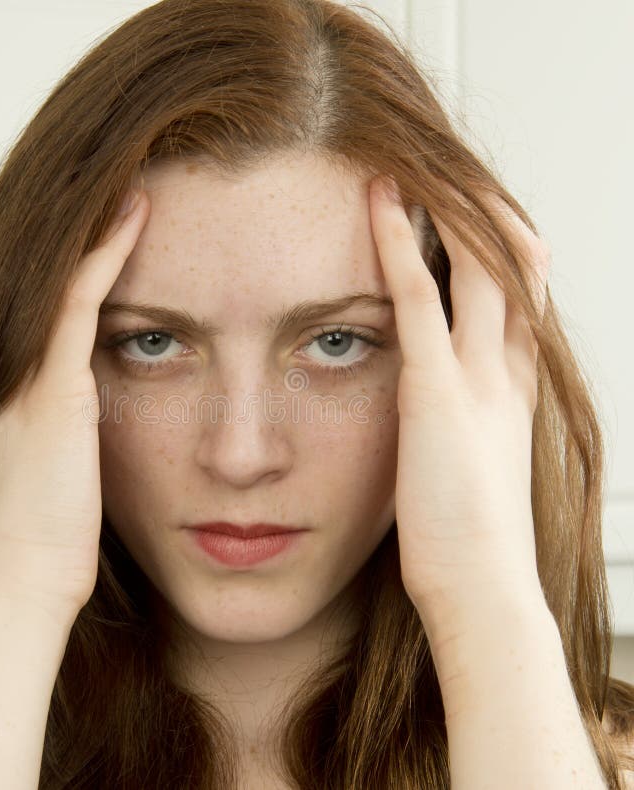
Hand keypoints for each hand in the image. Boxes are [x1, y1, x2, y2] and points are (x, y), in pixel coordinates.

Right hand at [0, 190, 149, 623]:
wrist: (19, 590)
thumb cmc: (41, 557)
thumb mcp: (50, 495)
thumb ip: (65, 461)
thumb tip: (84, 458)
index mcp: (14, 405)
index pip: (49, 320)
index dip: (75, 273)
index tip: (110, 242)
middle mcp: (14, 379)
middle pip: (48, 286)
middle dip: (81, 239)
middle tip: (118, 191)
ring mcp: (30, 379)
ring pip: (60, 280)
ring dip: (94, 232)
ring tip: (127, 184)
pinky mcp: (54, 388)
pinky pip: (80, 301)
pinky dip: (105, 254)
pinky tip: (135, 213)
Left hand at [368, 175, 550, 625]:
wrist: (482, 590)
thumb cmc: (467, 539)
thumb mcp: (471, 468)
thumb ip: (462, 429)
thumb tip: (437, 419)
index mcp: (512, 390)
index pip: (516, 295)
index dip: (496, 246)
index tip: (464, 213)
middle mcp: (506, 371)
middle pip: (510, 263)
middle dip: (482, 211)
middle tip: (447, 168)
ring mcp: (477, 376)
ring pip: (476, 263)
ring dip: (447, 205)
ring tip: (414, 160)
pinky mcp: (437, 390)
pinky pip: (420, 297)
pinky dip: (400, 243)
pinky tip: (381, 199)